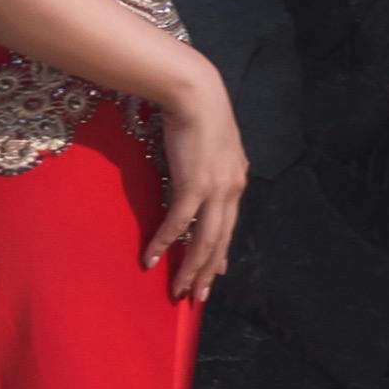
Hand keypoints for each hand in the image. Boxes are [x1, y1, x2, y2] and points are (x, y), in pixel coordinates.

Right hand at [144, 65, 247, 303]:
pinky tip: (153, 258)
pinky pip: (179, 223)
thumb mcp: (213, 141)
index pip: (230, 224)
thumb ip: (212, 161)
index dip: (221, 251)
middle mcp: (231, 189)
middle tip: (197, 295)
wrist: (194, 93)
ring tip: (178, 289)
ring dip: (191, 267)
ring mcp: (215, 189)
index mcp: (235, 179)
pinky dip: (166, 242)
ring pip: (205, 240)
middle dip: (208, 271)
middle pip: (221, 240)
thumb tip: (201, 169)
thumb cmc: (198, 109)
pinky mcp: (195, 185)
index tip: (215, 272)